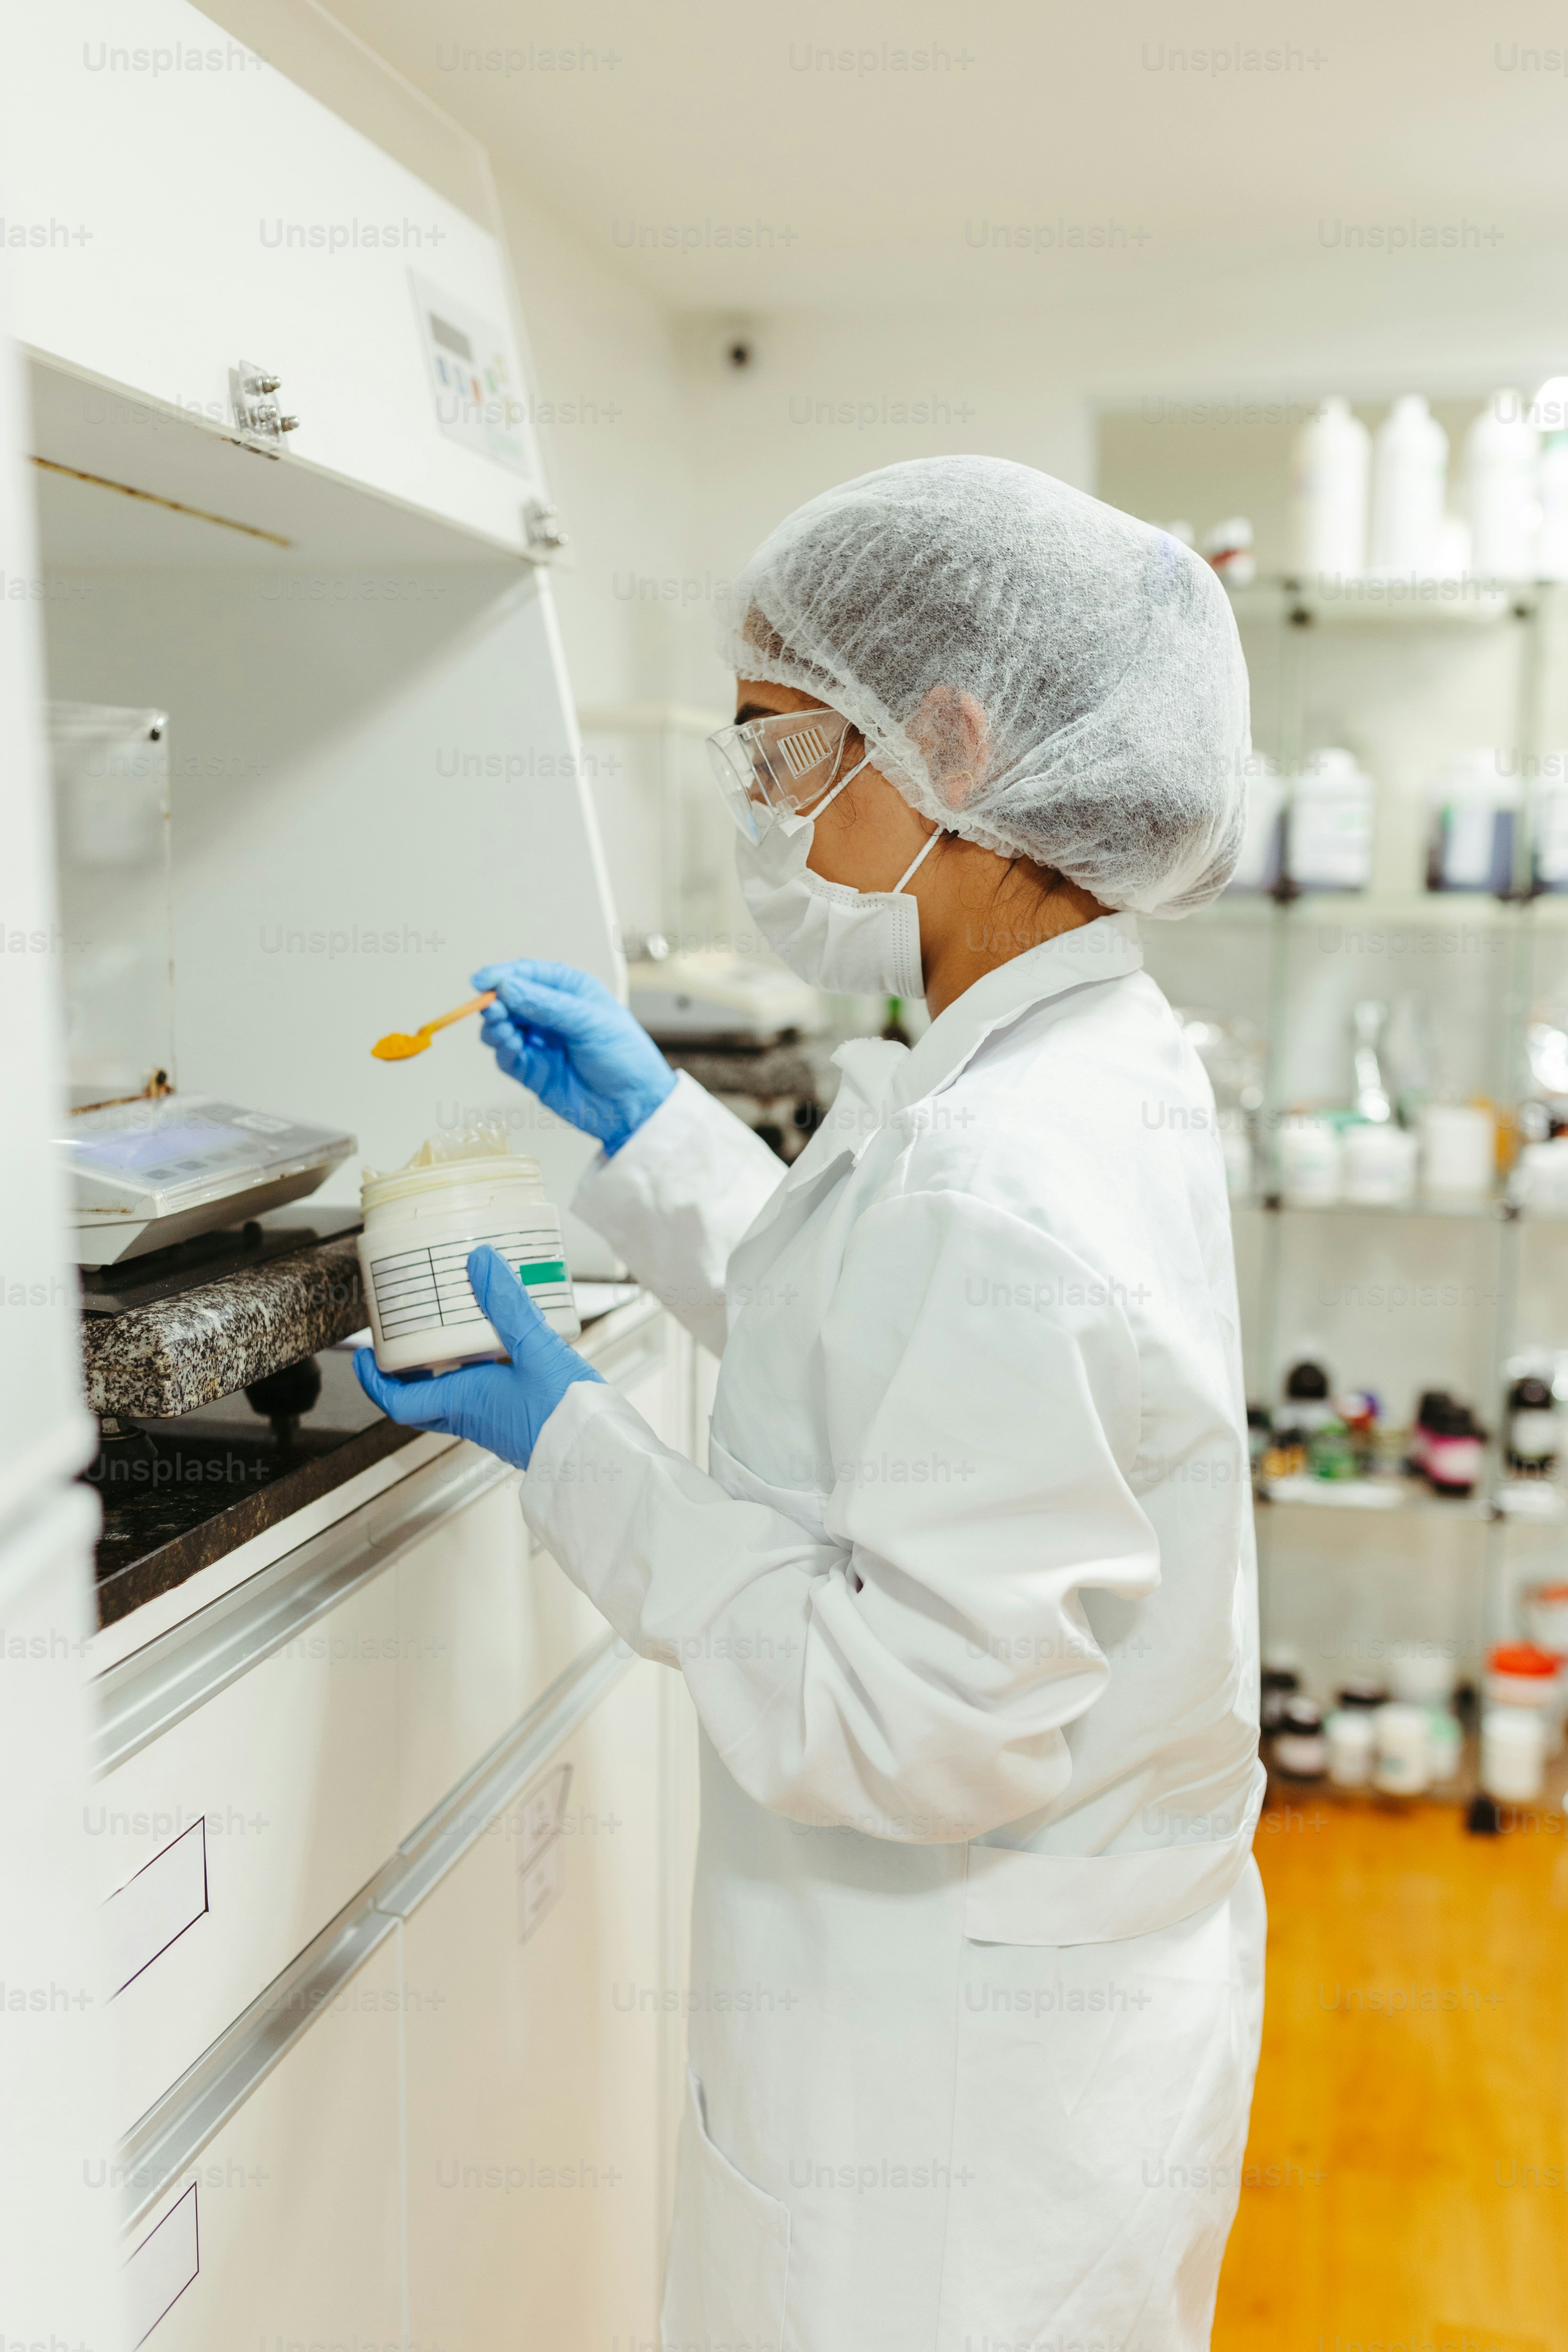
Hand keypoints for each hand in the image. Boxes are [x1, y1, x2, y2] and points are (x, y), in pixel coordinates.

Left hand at [354, 1245, 601, 1470]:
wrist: (604, 1456)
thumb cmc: (568, 1416)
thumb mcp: (536, 1348)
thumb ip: (508, 1304)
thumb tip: (478, 1262)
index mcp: (464, 1402)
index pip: (399, 1401)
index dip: (374, 1380)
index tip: (362, 1356)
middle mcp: (474, 1417)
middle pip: (421, 1401)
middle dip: (404, 1374)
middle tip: (399, 1344)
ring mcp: (497, 1422)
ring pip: (452, 1399)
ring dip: (441, 1371)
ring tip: (448, 1335)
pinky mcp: (521, 1421)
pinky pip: (483, 1397)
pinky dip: (476, 1373)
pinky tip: (500, 1349)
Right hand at [472, 958, 674, 1154]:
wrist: (635, 1106)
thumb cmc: (626, 1057)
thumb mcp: (590, 1022)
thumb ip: (547, 1006)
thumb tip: (508, 989)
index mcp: (569, 991)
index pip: (528, 974)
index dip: (502, 975)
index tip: (482, 981)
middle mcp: (550, 1014)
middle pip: (508, 1000)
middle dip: (496, 1002)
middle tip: (492, 1009)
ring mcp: (539, 1042)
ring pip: (501, 1027)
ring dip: (495, 1026)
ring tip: (502, 1028)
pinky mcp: (532, 1070)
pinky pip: (506, 1056)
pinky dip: (503, 1049)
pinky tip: (510, 1046)